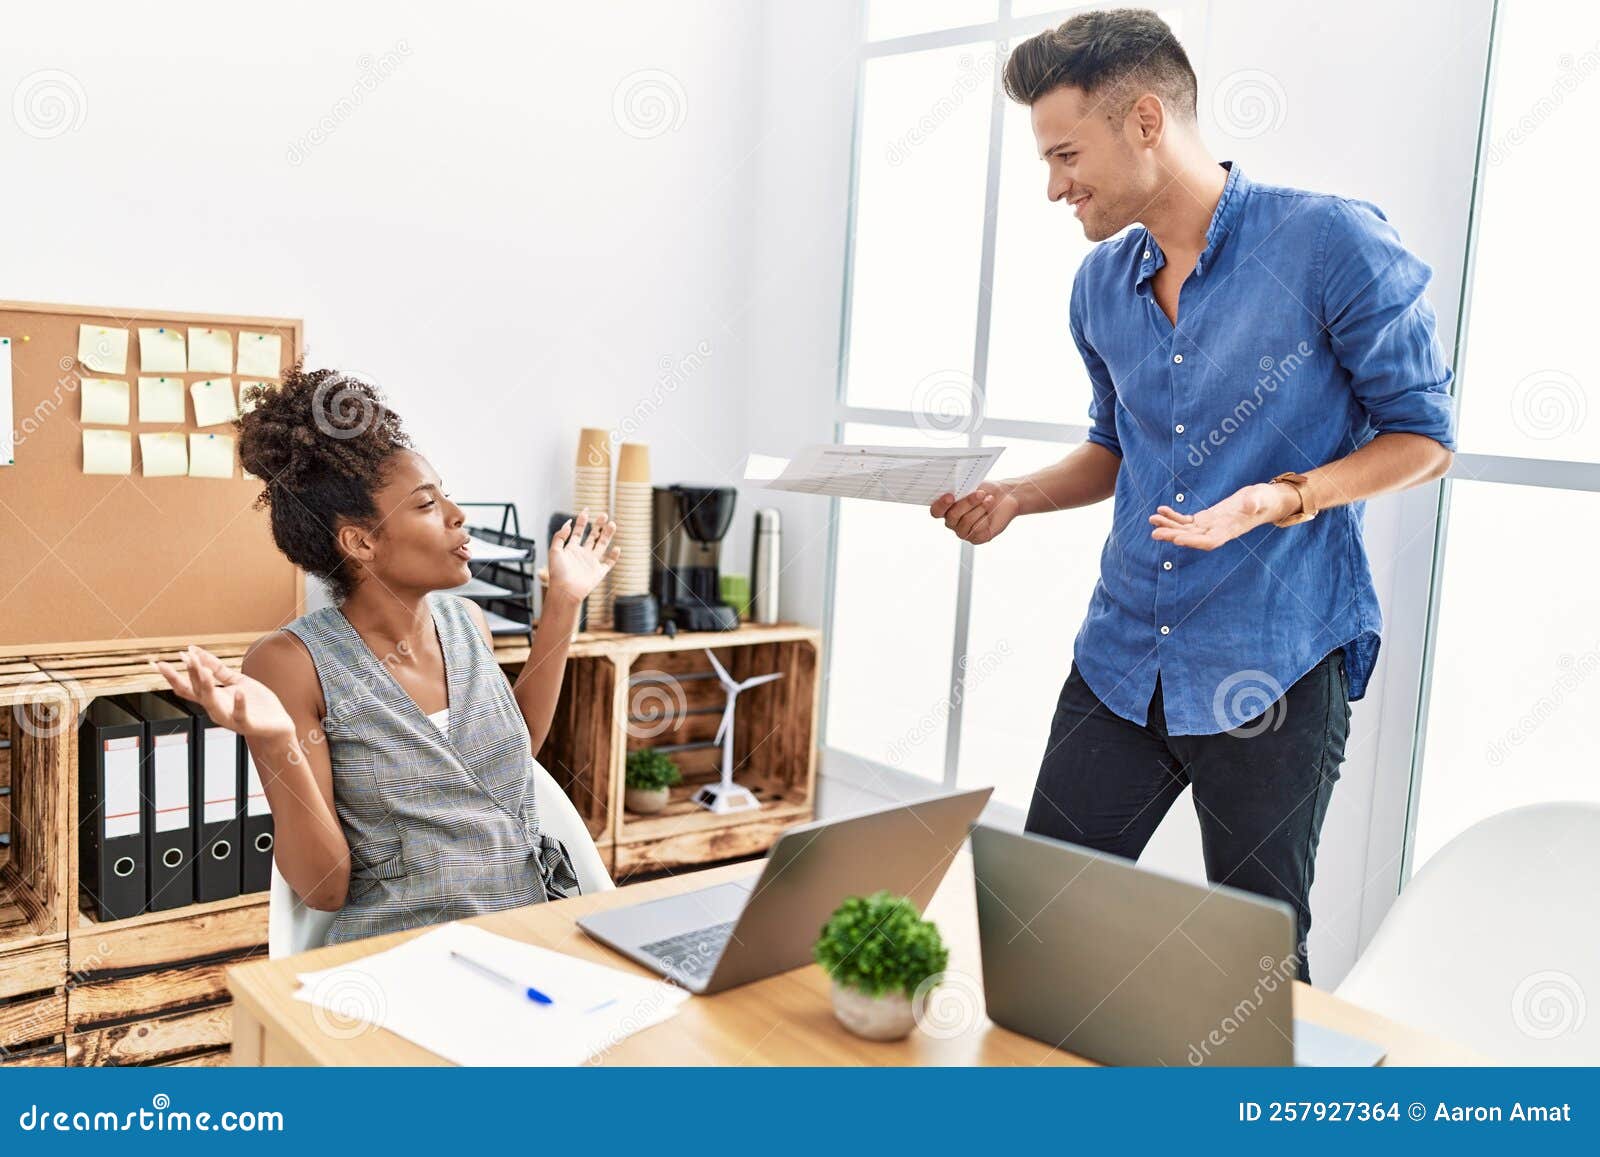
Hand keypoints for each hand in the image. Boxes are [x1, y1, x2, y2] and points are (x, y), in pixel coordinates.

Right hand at [152, 645, 294, 739]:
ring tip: (203, 669)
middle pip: (197, 692)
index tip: (159, 662)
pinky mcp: (247, 724)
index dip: (172, 676)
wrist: (277, 727)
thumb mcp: (235, 681)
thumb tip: (194, 650)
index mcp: (212, 698)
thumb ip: (217, 668)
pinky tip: (239, 692)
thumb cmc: (256, 703)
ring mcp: (230, 717)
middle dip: (191, 675)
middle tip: (183, 658)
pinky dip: (239, 704)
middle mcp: (216, 709)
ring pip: (212, 703)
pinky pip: (240, 715)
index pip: (187, 687)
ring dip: (207, 686)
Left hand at [548, 508, 620, 602]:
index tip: (586, 510)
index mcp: (571, 549)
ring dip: (607, 535)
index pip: (578, 531)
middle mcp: (582, 554)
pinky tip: (616, 548)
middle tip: (604, 515)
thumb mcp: (554, 550)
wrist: (565, 591)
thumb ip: (560, 536)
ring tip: (612, 524)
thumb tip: (569, 523)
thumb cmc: (558, 573)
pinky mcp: (599, 572)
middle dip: (598, 525)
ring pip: (602, 545)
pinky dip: (614, 556)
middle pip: (593, 536)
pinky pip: (609, 563)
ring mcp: (592, 562)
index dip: (582, 520)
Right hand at [930, 482, 1020, 544]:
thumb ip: (960, 489)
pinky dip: (985, 519)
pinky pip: (977, 530)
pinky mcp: (976, 538)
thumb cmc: (986, 491)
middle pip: (952, 516)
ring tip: (989, 499)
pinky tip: (990, 513)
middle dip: (968, 503)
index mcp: (946, 509)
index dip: (941, 505)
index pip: (936, 511)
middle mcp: (952, 522)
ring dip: (980, 508)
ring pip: (966, 522)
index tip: (950, 496)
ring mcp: (963, 531)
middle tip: (980, 494)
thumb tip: (955, 488)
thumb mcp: (972, 485)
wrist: (1005, 497)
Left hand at [1149, 482, 1298, 550]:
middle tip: (1155, 534)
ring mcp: (1210, 526)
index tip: (1178, 540)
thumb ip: (1255, 502)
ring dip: (1169, 526)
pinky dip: (1174, 516)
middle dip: (1174, 535)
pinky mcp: (1206, 519)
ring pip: (1186, 530)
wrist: (1265, 500)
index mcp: (1230, 531)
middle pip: (1193, 537)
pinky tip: (1161, 510)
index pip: (1210, 541)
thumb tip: (1250, 505)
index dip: (1194, 541)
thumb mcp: (1262, 498)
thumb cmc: (1265, 499)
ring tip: (1152, 520)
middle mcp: (1217, 532)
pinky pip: (1187, 520)